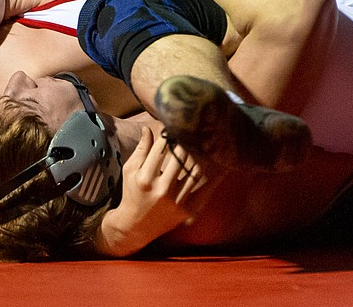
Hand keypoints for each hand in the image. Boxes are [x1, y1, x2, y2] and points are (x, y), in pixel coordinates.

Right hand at [96, 127, 214, 255]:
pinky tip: (222, 166)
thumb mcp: (130, 170)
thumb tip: (148, 127)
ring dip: (202, 155)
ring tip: (205, 145)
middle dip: (188, 141)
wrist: (135, 227)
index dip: (171, 134)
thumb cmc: (132, 193)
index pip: (163, 147)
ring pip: (197, 170)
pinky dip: (215, 178)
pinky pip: (205, 190)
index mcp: (145, 177)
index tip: (176, 126)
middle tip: (194, 132)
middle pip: (182, 156)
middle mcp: (162, 189)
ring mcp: (176, 201)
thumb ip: (141, 149)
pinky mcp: (187, 211)